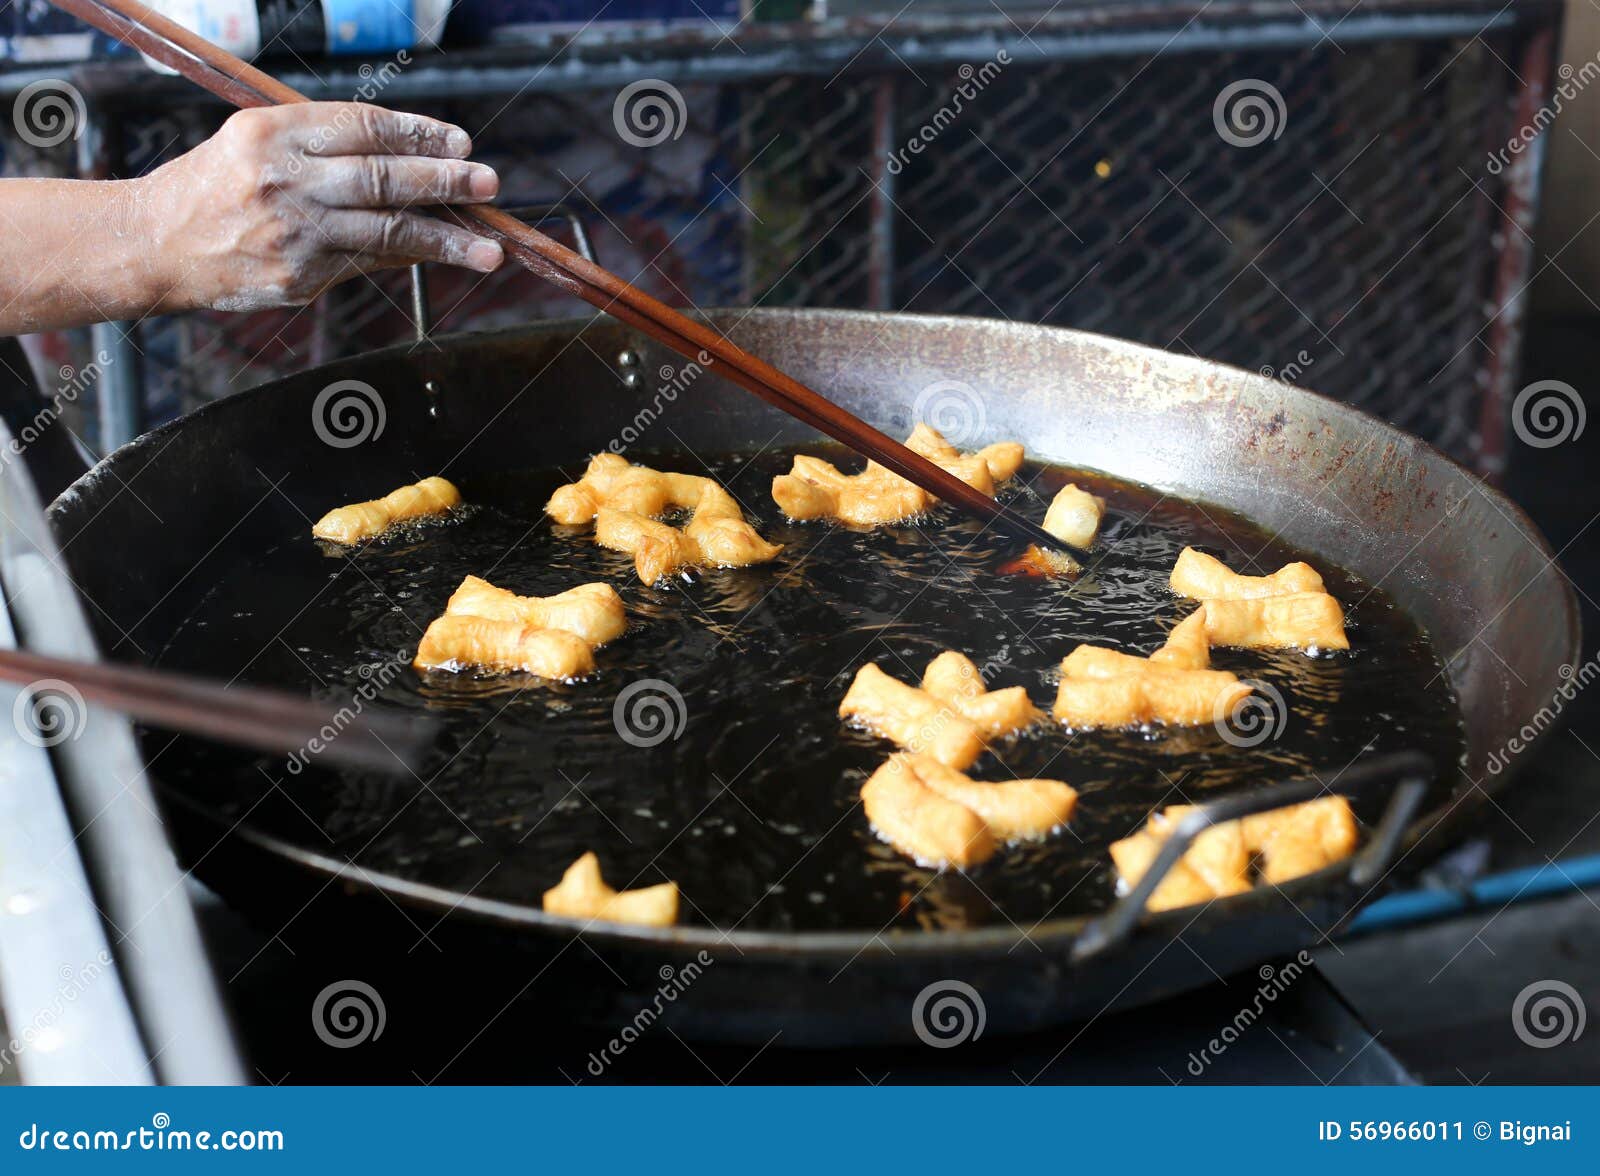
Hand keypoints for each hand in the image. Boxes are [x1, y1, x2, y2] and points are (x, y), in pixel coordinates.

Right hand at [136, 103, 503, 312]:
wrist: (156, 244)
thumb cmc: (217, 186)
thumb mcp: (256, 142)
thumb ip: (323, 146)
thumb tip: (410, 157)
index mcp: (274, 133)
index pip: (365, 127)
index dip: (419, 134)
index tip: (459, 142)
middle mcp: (286, 179)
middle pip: (384, 177)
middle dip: (445, 181)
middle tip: (488, 183)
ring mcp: (295, 232)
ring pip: (387, 231)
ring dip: (447, 240)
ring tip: (490, 249)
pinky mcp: (300, 276)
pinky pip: (367, 263)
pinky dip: (406, 257)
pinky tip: (437, 256)